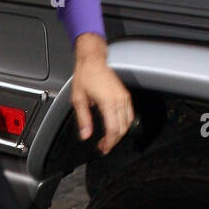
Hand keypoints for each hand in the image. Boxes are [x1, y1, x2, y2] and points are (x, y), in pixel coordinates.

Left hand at [71, 33, 134, 155]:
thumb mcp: (78, 99)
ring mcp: (124, 97)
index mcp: (108, 102)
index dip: (109, 142)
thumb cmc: (85, 75)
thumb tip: (86, 134)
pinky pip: (130, 114)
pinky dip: (124, 124)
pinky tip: (116, 127)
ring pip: (128, 123)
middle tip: (104, 146)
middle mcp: (120, 100)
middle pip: (122, 128)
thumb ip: (83, 119)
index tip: (103, 148)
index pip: (113, 129)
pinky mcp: (125, 95)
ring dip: (120, 133)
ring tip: (109, 139)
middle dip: (114, 141)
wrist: (93, 60)